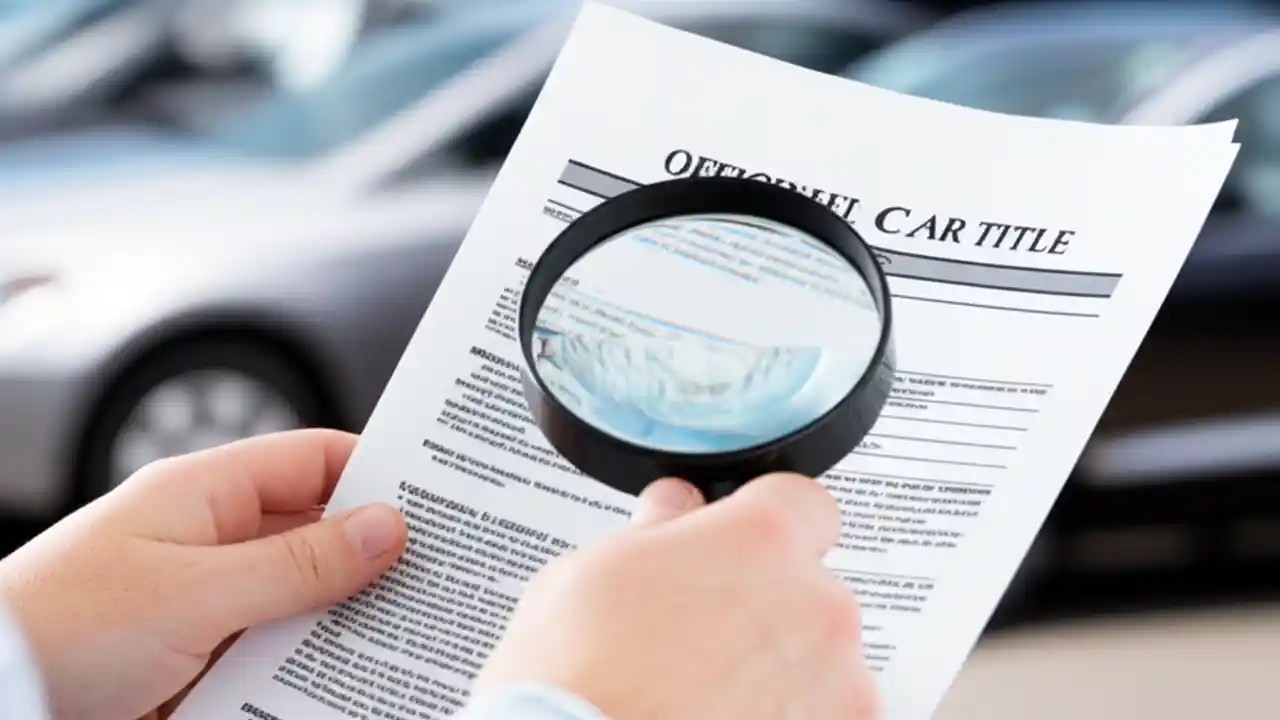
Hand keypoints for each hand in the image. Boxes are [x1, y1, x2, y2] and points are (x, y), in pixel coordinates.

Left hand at [0, 430, 407, 719]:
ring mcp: (204, 596)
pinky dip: (308, 658)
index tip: (438, 499)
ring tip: (405, 630)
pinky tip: (344, 676)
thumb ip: (299, 562)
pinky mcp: (197, 652)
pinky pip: (273, 645)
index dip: (377, 471)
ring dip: (343, 614)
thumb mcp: (196, 593)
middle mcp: (209, 536)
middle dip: (373, 553)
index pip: (313, 459)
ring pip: (301, 594)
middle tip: (439, 574)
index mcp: (204, 491)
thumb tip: (386, 527)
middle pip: (316, 530)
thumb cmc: (62, 628)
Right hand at [473, 474, 877, 719]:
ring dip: (778, 670)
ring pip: (821, 659)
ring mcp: (838, 685)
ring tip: (703, 693)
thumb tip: (673, 510)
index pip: (803, 504)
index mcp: (763, 541)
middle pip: (810, 586)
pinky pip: (821, 715)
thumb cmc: (576, 679)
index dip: (763, 525)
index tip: (738, 548)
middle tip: (698, 635)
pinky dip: (783, 718)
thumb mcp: (594, 571)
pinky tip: (721, 719)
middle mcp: (817, 606)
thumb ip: (657, 531)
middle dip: (764, 605)